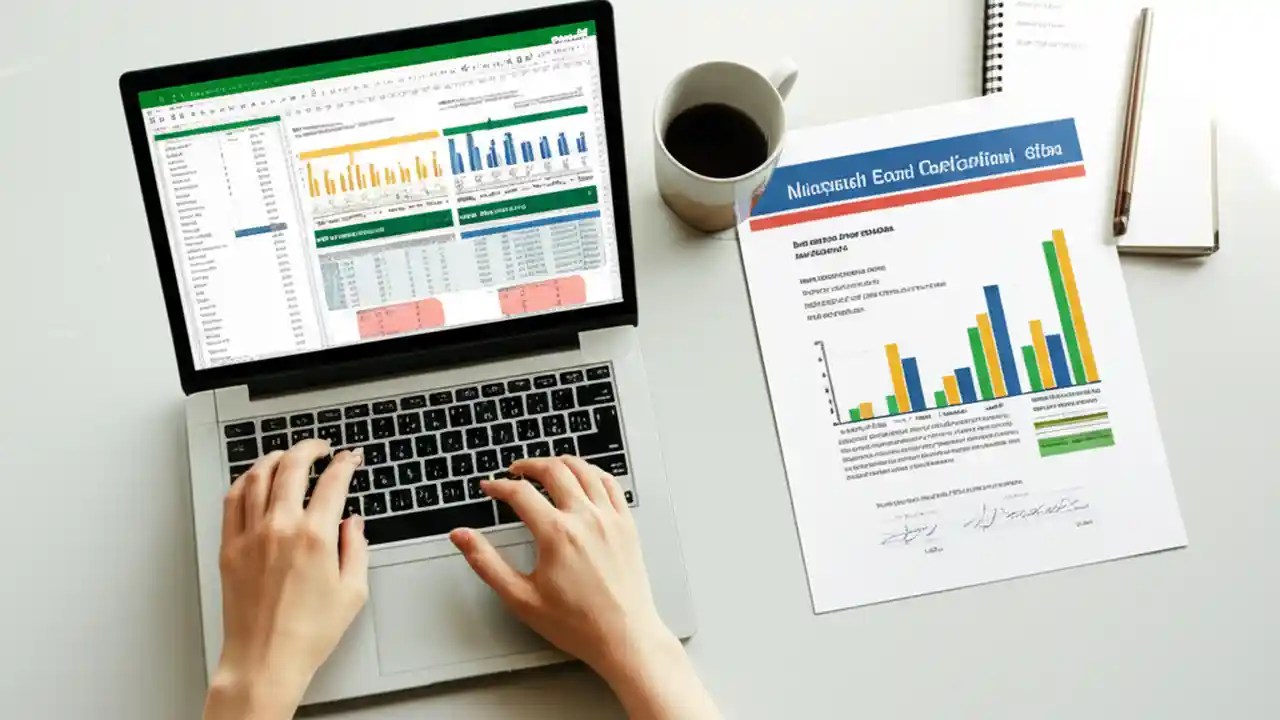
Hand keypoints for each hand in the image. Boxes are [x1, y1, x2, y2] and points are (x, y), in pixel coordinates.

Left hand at [204, 441, 368, 719]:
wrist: (265, 659)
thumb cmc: (308, 634)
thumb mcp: (353, 592)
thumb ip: (357, 548)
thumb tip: (354, 524)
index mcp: (316, 536)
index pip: (333, 481)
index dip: (346, 462)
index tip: (351, 458)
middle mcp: (280, 528)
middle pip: (293, 466)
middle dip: (311, 448)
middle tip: (320, 447)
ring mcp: (251, 535)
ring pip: (259, 475)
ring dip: (276, 457)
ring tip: (287, 455)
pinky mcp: (230, 547)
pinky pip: (232, 499)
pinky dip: (245, 480)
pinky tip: (254, 478)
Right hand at [450, 457, 719, 719]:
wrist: (623, 636)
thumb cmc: (577, 623)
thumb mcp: (520, 597)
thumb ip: (486, 562)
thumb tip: (462, 537)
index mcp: (556, 534)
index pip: (520, 493)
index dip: (499, 486)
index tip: (490, 487)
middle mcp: (585, 519)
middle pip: (554, 471)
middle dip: (529, 465)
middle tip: (515, 470)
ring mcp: (609, 518)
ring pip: (584, 470)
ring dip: (561, 462)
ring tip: (546, 467)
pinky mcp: (626, 524)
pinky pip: (611, 484)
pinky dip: (594, 472)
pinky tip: (585, 476)